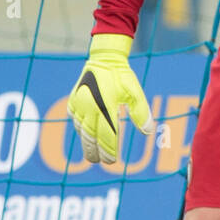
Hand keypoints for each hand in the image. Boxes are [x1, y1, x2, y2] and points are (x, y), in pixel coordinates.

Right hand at [67, 33, 154, 163]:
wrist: (104, 58)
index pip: (107, 135)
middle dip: (94, 152)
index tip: (111, 161)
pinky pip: (74, 119)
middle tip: (98, 162)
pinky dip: (79, 130)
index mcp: (106, 106)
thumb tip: (147, 131)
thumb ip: (141, 112)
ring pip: (81, 130)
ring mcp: (78, 104)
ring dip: (85, 143)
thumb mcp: (135, 92)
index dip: (108, 150)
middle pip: (90, 137)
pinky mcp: (73, 100)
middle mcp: (89, 107)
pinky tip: (84, 136)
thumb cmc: (122, 76)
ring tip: (91, 155)